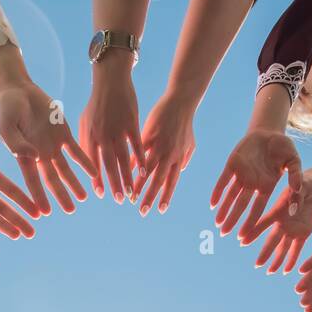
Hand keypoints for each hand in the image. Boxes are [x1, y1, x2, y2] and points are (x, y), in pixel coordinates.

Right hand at [0, 81, 95, 214]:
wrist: (20, 91)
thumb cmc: (8, 109)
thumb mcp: (6, 125)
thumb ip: (15, 143)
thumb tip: (32, 157)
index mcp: (23, 157)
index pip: (32, 181)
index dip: (38, 196)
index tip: (43, 213)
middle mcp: (39, 156)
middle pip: (52, 180)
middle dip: (60, 195)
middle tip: (70, 210)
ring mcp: (53, 146)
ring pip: (66, 169)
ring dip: (74, 183)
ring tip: (83, 198)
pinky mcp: (64, 134)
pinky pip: (77, 151)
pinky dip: (85, 162)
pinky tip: (94, 173)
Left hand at [79, 64, 144, 203]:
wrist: (110, 79)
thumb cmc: (96, 102)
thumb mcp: (84, 121)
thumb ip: (85, 142)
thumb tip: (84, 163)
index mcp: (89, 135)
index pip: (91, 162)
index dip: (96, 179)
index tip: (100, 194)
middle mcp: (102, 134)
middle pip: (107, 164)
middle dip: (113, 183)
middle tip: (118, 200)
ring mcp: (117, 129)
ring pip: (123, 158)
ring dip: (127, 176)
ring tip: (131, 192)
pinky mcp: (131, 123)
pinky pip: (136, 145)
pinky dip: (140, 159)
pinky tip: (144, 171)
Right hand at [133, 93, 194, 213]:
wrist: (181, 101)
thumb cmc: (185, 122)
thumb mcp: (190, 142)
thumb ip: (186, 157)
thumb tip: (182, 170)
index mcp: (179, 158)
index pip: (172, 182)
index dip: (166, 196)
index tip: (160, 210)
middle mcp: (169, 154)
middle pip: (159, 180)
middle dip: (150, 196)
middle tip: (142, 211)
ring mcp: (158, 145)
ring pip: (146, 169)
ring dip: (137, 183)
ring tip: (129, 195)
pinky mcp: (149, 135)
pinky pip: (138, 152)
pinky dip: (131, 163)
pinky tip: (122, 172)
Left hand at [210, 129, 302, 239]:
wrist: (270, 131)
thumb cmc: (284, 148)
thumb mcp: (294, 161)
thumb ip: (295, 176)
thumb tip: (298, 191)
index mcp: (266, 186)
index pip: (257, 208)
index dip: (251, 221)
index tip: (244, 236)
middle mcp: (252, 183)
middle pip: (241, 205)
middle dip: (233, 220)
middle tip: (224, 234)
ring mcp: (242, 174)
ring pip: (230, 196)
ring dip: (224, 209)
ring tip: (218, 224)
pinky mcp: (233, 164)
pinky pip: (223, 180)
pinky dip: (218, 192)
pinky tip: (213, 204)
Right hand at [251, 170, 311, 273]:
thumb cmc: (304, 182)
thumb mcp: (302, 183)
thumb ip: (296, 195)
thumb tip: (292, 209)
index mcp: (279, 211)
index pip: (264, 223)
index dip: (254, 231)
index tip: (243, 240)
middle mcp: (282, 223)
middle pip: (272, 240)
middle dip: (265, 252)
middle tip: (257, 264)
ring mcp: (292, 230)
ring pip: (283, 248)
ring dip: (276, 260)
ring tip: (269, 272)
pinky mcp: (303, 234)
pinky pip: (297, 249)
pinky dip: (292, 260)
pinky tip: (286, 271)